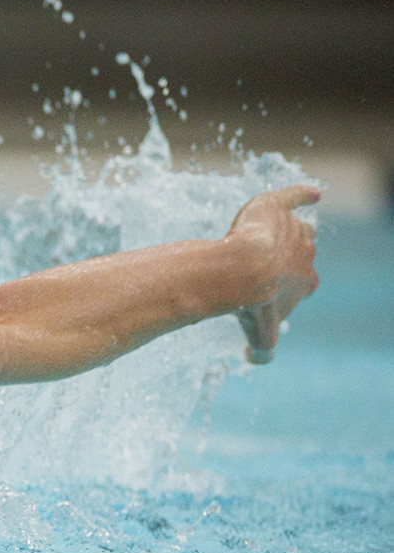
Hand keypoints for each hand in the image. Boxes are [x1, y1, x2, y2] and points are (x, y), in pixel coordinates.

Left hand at [224, 185, 319, 362]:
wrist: (241, 270)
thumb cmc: (249, 302)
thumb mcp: (260, 335)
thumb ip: (262, 351)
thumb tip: (251, 359)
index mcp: (306, 280)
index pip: (304, 280)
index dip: (285, 284)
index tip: (267, 289)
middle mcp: (306, 253)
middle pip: (301, 251)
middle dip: (284, 258)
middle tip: (258, 265)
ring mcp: (293, 229)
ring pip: (294, 228)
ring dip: (285, 232)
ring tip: (266, 236)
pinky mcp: (276, 207)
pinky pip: (293, 196)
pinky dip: (301, 194)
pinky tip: (310, 194)